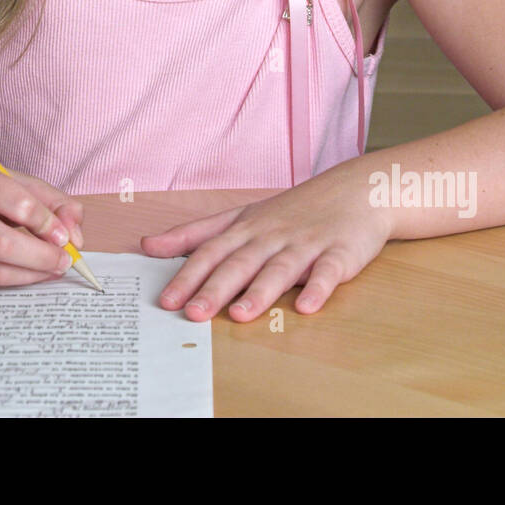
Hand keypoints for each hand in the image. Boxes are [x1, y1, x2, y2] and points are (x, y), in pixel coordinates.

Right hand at [0, 159, 83, 287]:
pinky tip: (26, 274)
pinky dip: (10, 282)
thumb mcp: (10, 180)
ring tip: (51, 270)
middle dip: (42, 257)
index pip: (17, 203)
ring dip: (30, 275)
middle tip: (64, 261)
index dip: (46, 224)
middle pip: (3, 244)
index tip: (65, 237)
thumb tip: (75, 233)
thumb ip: (49, 200)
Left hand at [141, 165, 391, 321]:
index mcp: (246, 229)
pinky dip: (318, 288)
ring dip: (260, 291)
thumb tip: (149, 245)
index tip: (166, 301)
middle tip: (193, 314)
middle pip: (240, 263)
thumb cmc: (293, 209)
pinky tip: (306, 307)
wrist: (356, 189)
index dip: (188, 276)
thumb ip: (195, 233)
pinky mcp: (340, 253)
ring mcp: (306, 244)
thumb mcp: (240, 216)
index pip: (211, 252)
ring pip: (280, 269)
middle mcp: (271, 236)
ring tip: (240, 315)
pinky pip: (328, 272)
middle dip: (215, 289)